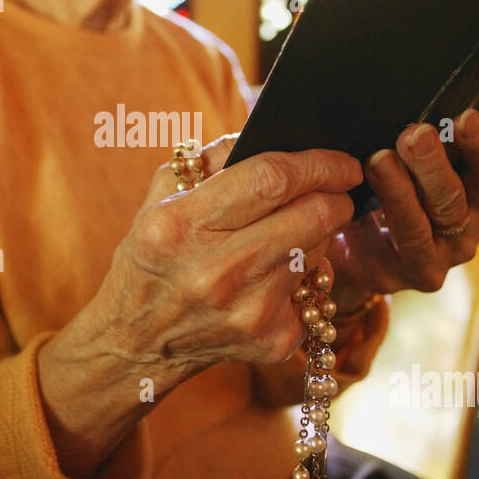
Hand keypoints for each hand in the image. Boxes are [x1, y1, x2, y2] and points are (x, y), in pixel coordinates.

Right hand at [91, 134, 360, 383]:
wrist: (136, 342)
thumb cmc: (153, 257)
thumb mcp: (160, 197)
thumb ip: (212, 159)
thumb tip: (272, 136)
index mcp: (180, 224)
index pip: (272, 179)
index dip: (318, 164)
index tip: (341, 160)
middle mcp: (214, 270)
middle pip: (312, 215)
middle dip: (336, 194)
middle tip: (339, 187)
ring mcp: (246, 311)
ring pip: (318, 249)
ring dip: (320, 232)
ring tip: (295, 229)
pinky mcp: (271, 340)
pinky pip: (312, 290)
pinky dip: (304, 275)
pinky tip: (278, 276)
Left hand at [325, 109, 478, 308]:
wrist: (356, 250)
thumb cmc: (384, 195)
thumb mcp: (404, 164)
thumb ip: (414, 141)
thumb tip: (405, 104)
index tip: (465, 115)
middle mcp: (474, 220)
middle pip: (468, 188)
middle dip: (438, 159)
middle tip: (416, 133)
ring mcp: (452, 250)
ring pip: (440, 212)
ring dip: (411, 182)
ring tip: (383, 157)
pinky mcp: (426, 271)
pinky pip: (412, 237)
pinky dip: (394, 206)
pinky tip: (374, 180)